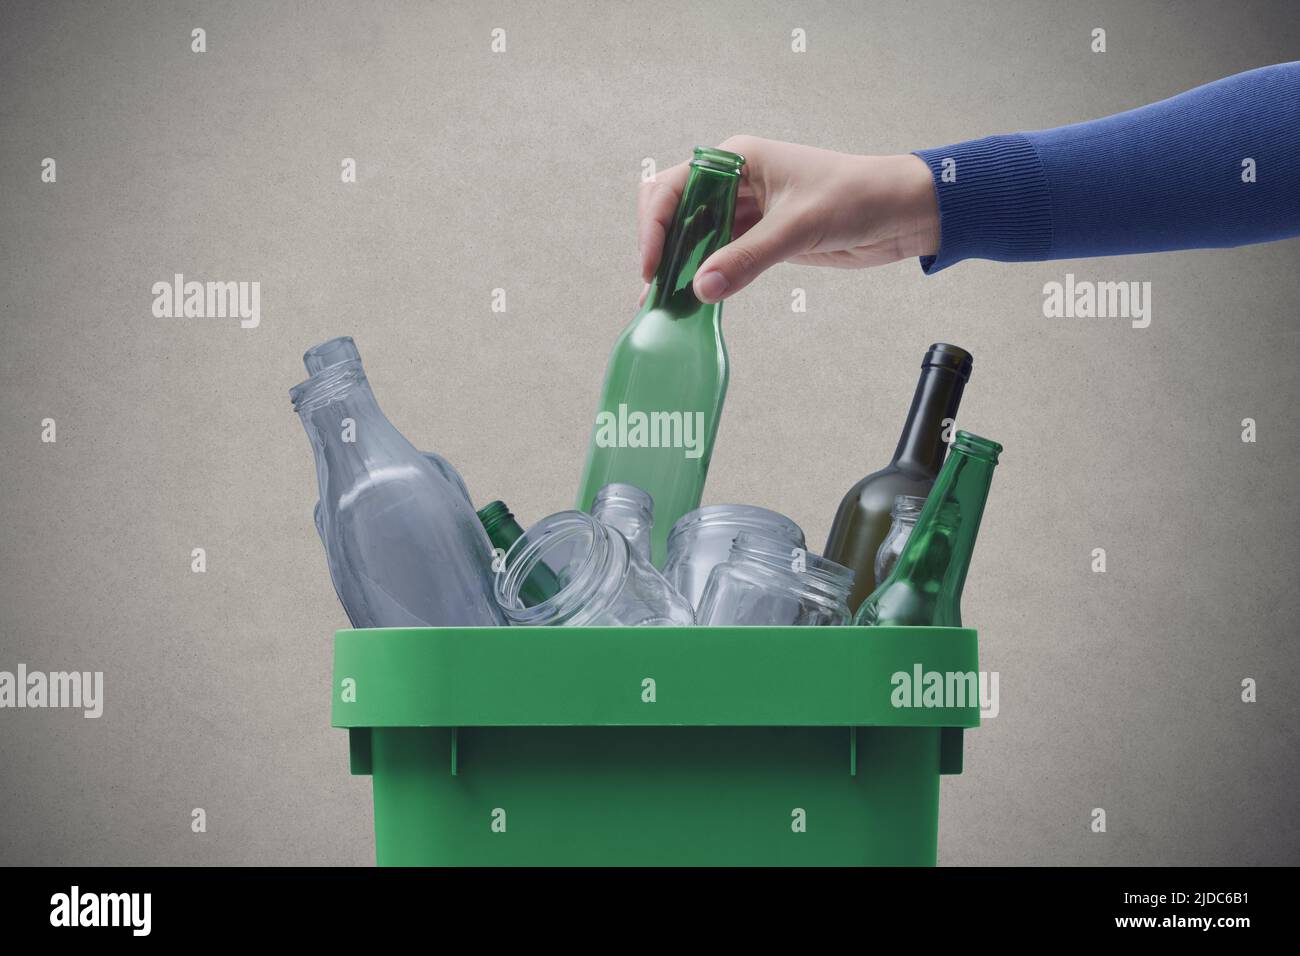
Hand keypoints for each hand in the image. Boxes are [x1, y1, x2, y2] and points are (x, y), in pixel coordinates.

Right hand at [638, 136, 940, 303]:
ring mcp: (747, 211)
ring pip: (696, 239)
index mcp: (736, 159)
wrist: (901, 212)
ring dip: (681, 268)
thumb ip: (748, 259)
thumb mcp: (798, 227)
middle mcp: (735, 182)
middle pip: (677, 214)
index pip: (674, 188)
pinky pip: (721, 257)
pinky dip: (707, 278)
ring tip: (666, 304)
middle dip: (662, 250)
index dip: (655, 226)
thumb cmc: (857, 198)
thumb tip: (703, 288)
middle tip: (654, 291)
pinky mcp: (761, 237)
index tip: (652, 264)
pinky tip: (696, 301)